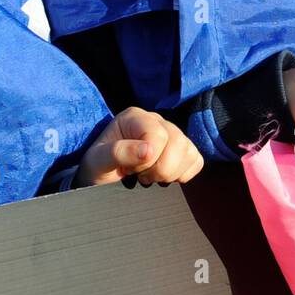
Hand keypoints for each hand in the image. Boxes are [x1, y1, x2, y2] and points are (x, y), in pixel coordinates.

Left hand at [74, 107, 202, 186]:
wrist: (101, 176)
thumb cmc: (98, 165)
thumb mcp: (98, 160)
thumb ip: (119, 152)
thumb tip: (149, 151)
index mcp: (135, 117)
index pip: (158, 135)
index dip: (148, 159)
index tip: (131, 169)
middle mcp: (157, 121)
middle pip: (179, 143)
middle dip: (160, 169)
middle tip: (141, 176)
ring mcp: (172, 134)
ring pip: (190, 152)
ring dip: (171, 173)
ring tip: (150, 176)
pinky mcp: (182, 150)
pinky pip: (196, 161)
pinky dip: (183, 174)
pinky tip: (164, 177)